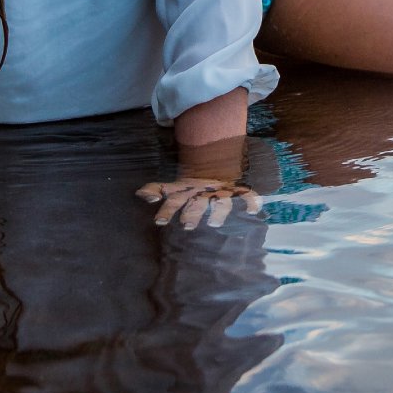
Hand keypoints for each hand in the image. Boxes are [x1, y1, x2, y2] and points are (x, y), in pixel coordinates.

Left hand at [135, 175, 262, 229]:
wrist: (214, 166)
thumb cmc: (189, 185)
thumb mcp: (173, 186)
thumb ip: (155, 189)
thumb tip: (138, 193)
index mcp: (187, 192)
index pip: (174, 200)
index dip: (167, 210)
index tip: (159, 221)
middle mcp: (203, 193)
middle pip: (196, 204)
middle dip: (192, 214)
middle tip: (187, 226)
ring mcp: (220, 192)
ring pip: (220, 203)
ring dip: (217, 213)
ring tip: (214, 225)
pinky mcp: (236, 191)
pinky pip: (247, 196)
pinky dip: (252, 202)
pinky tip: (253, 210)